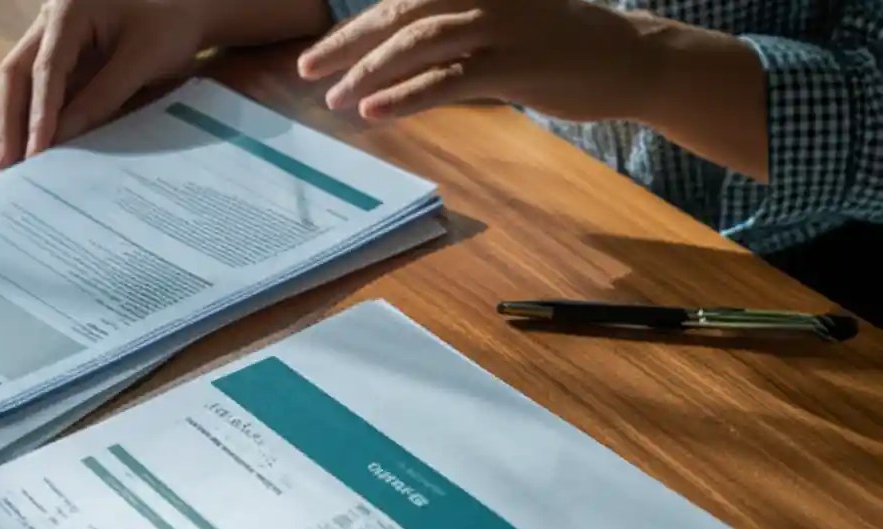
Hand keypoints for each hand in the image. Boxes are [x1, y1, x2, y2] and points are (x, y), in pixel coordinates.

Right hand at [0, 0, 205, 167]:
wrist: (184, 13)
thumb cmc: (169, 29)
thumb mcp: (141, 62)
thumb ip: (102, 97)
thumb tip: (62, 138)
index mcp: (69, 11)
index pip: (46, 68)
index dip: (39, 113)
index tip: (35, 151)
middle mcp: (49, 19)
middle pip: (16, 72)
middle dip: (9, 120)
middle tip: (6, 164)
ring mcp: (48, 35)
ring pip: (17, 79)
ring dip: (11, 121)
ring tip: (8, 163)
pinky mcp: (57, 54)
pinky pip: (34, 86)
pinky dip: (27, 115)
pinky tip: (24, 145)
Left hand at [297, 0, 662, 122]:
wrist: (628, 59)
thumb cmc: (555, 44)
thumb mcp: (498, 23)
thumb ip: (449, 33)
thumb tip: (391, 56)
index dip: (355, 23)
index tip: (318, 50)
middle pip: (399, 12)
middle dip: (347, 42)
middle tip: (306, 69)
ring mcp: (502, 27)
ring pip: (418, 43)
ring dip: (369, 72)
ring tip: (334, 98)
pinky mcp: (516, 66)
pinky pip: (449, 79)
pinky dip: (406, 95)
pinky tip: (373, 110)